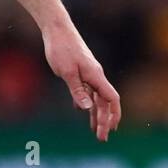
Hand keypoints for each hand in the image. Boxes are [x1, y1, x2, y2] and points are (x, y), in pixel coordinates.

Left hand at [42, 23, 121, 141]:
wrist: (56, 29)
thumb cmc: (61, 48)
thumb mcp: (67, 72)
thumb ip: (77, 90)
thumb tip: (87, 109)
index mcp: (96, 76)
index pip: (111, 99)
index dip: (111, 115)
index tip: (107, 130)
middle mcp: (96, 76)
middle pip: (105, 102)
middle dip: (105, 120)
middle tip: (101, 138)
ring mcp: (88, 73)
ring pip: (96, 97)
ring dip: (96, 114)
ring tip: (95, 130)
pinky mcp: (79, 71)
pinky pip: (86, 90)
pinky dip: (86, 102)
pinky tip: (81, 109)